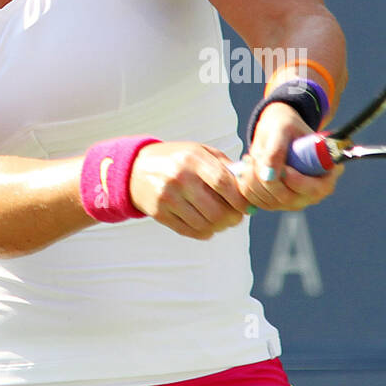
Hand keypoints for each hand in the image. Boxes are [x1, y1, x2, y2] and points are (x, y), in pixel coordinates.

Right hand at [129, 141, 251, 239]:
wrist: (136, 168)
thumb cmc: (177, 159)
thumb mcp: (199, 152)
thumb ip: (225, 165)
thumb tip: (248, 185)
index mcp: (193, 159)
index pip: (224, 183)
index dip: (240, 199)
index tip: (248, 206)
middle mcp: (180, 178)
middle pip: (217, 210)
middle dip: (233, 218)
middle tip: (237, 218)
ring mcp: (168, 197)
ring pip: (205, 224)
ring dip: (219, 227)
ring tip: (223, 222)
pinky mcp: (159, 213)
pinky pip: (190, 231)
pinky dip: (204, 233)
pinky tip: (208, 226)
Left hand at [235, 103, 342, 211]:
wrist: (276, 131)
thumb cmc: (286, 126)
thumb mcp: (283, 129)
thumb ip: (277, 150)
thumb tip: (268, 175)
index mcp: (327, 171)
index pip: (317, 188)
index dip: (299, 182)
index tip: (284, 168)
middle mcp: (313, 191)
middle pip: (290, 199)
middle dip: (267, 181)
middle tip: (255, 158)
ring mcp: (295, 199)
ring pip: (271, 202)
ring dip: (253, 181)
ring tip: (249, 159)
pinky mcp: (277, 202)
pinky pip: (258, 202)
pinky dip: (247, 186)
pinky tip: (246, 169)